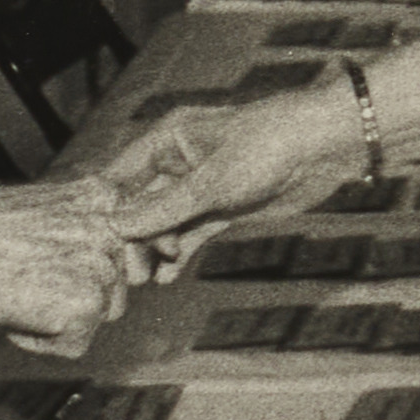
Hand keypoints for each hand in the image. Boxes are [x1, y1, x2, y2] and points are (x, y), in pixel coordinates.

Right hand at [0, 171, 143, 355]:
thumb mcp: (45, 205)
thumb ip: (82, 223)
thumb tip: (98, 254)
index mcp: (104, 198)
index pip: (131, 244)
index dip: (104, 266)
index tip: (73, 271)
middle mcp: (113, 229)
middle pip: (118, 283)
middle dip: (82, 292)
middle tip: (35, 284)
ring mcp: (103, 268)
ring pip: (101, 315)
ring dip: (64, 317)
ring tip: (21, 297)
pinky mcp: (87, 305)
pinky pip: (76, 345)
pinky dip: (43, 342)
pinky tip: (15, 317)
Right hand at [108, 82, 360, 253]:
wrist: (327, 147)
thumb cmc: (268, 144)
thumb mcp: (211, 182)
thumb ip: (165, 208)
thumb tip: (119, 227)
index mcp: (169, 139)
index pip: (122, 175)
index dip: (107, 206)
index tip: (92, 240)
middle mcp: (180, 163)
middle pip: (142, 205)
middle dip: (133, 237)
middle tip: (128, 272)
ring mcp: (202, 188)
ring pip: (167, 223)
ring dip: (156, 249)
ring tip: (146, 279)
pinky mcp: (224, 208)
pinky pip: (192, 233)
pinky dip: (180, 253)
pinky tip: (168, 275)